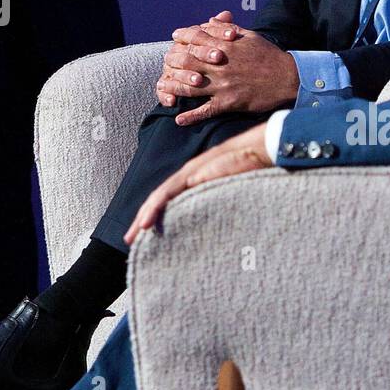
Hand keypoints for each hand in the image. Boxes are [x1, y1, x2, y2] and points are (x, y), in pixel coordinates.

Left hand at [124, 124, 272, 242]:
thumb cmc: (247, 168)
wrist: (260, 149)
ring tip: (138, 230)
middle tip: (129, 239)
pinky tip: (152, 217)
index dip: (152, 216)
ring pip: (162, 195)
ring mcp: (192, 173)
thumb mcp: (227, 187)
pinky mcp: (198, 173)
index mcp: (192, 181)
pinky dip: (162, 203)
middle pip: (158, 198)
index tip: (141, 236)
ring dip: (148, 212)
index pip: (166, 200)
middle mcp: (188, 176)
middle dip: (142, 218)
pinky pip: (176, 189)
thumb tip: (202, 214)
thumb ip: (213, 196)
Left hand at [157, 19, 298, 124]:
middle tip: (166, 64)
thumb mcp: (250, 36)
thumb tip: (210, 20)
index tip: (175, 39)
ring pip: (190, 86)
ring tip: (163, 88)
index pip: (196, 37)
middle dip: (172, 62)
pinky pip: (205, 111)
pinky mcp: (229, 102)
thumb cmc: (270, 56)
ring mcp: (223, 84)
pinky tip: (179, 119)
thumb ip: (227, 28)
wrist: (288, 78)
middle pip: (186, 61)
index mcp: (225, 46)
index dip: (182, 37)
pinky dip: (190, 116)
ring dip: (173, 87)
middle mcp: (220, 64)